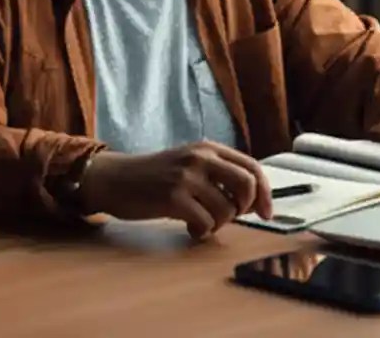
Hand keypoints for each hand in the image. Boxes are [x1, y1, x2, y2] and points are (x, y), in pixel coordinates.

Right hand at [78, 141, 272, 238]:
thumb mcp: (190, 164)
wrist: (114, 178)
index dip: (265, 192)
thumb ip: (219, 175)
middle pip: (247, 185)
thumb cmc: (155, 177)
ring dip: (219, 224)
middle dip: (245, 208)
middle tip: (231, 218)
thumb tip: (253, 200)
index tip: (265, 212)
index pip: (252, 167)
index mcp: (209, 148)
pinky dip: (202, 231)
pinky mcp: (172, 197)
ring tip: (202, 221)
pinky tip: (190, 228)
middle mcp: (201, 158)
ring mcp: (186, 176)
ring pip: (226, 209)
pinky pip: (205, 222)